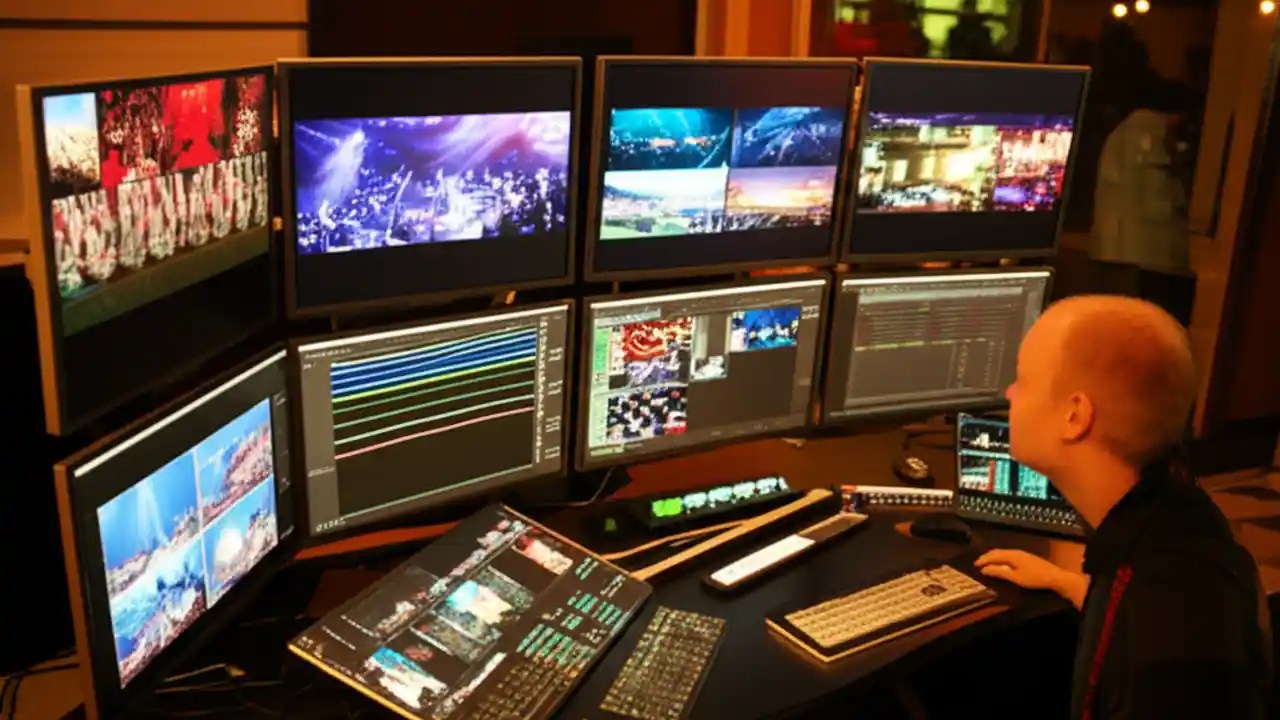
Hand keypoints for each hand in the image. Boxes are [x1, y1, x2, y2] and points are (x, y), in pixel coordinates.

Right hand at [975, 549, 1089, 608]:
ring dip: (994, 557)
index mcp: (1011, 555)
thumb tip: (985, 569)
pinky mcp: (1026, 557)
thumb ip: (999, 572)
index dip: (983, 560)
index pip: (993, 555)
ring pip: (1003, 552)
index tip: (975, 565)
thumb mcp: (1015, 577)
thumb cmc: (1034, 578)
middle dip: (987, 556)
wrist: (1054, 577)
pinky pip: (1008, 554)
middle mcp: (1015, 551)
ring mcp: (1022, 554)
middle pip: (998, 552)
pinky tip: (1002, 563)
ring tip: (988, 563)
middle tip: (979, 563)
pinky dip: (1001, 558)